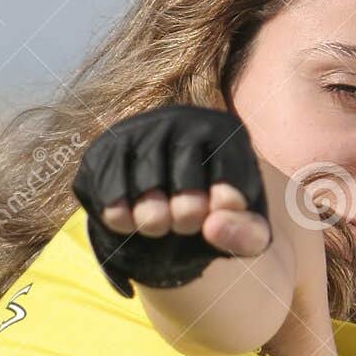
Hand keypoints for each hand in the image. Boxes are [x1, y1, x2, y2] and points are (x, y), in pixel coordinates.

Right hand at [71, 104, 270, 296]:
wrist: (161, 209)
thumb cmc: (213, 215)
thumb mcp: (244, 231)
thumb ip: (248, 235)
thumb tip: (214, 227)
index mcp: (227, 133)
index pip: (230, 172)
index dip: (223, 209)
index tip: (213, 220)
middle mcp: (184, 119)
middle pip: (187, 180)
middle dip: (186, 217)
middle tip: (183, 225)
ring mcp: (142, 129)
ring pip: (147, 183)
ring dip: (152, 220)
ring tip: (158, 226)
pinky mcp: (108, 147)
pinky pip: (110, 187)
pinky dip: (120, 216)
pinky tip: (128, 223)